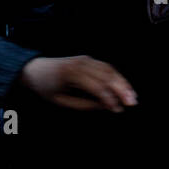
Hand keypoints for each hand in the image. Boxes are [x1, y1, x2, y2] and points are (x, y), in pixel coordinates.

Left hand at [20, 56, 137, 111]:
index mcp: (72, 74)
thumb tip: (107, 107)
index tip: (118, 110)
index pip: (96, 86)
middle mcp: (82, 63)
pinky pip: (106, 67)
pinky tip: (124, 87)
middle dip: (121, 89)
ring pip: (110, 70)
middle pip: (107, 75)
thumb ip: (84, 105)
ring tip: (133, 96)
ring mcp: (86, 59)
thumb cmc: (46, 88)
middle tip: (133, 103)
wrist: (35, 69)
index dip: (109, 99)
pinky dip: (117, 77)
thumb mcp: (61, 101)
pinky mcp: (89, 59)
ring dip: (123, 83)